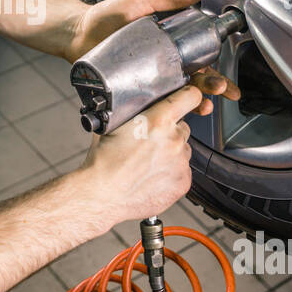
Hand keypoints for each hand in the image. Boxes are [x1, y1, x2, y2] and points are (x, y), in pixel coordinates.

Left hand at [64, 0, 240, 111]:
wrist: (78, 32)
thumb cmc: (107, 15)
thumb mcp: (141, 1)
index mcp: (170, 44)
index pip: (200, 58)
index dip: (215, 69)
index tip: (226, 78)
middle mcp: (163, 64)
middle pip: (195, 80)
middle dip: (212, 87)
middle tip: (220, 88)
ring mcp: (149, 79)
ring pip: (178, 95)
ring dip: (195, 102)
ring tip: (203, 105)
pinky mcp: (134, 90)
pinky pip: (153, 104)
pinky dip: (166, 112)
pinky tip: (176, 115)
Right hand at [80, 84, 205, 226]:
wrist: (101, 195)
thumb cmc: (103, 163)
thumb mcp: (111, 126)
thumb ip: (128, 113)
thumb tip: (131, 107)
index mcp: (158, 121)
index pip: (190, 97)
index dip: (189, 96)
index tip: (187, 98)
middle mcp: (174, 140)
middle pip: (182, 127)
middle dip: (169, 132)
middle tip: (149, 143)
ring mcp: (181, 163)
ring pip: (182, 151)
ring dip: (170, 153)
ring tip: (147, 163)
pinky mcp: (183, 182)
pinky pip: (182, 171)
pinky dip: (171, 173)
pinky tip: (151, 176)